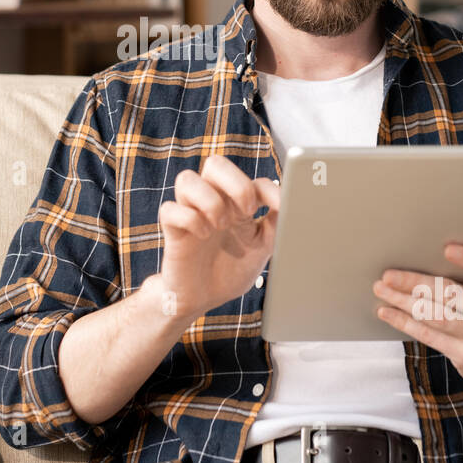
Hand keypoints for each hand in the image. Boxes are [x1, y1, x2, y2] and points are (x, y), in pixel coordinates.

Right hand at [156, 154, 280, 320]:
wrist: (205, 299)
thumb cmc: (231, 270)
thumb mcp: (262, 248)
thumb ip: (277, 224)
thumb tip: (292, 203)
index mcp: (236, 204)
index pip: (251, 180)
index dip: (267, 189)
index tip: (279, 206)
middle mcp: (213, 202)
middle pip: (215, 163)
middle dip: (235, 183)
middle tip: (246, 211)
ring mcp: (191, 213)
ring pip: (187, 178)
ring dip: (209, 200)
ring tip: (220, 225)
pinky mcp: (173, 230)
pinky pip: (170, 209)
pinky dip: (189, 219)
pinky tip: (202, 236)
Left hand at [371, 243, 462, 387]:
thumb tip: (432, 254)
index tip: (447, 248)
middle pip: (453, 296)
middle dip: (416, 283)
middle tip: (388, 274)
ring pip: (435, 318)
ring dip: (403, 302)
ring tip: (381, 289)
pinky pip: (428, 336)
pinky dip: (404, 322)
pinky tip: (387, 311)